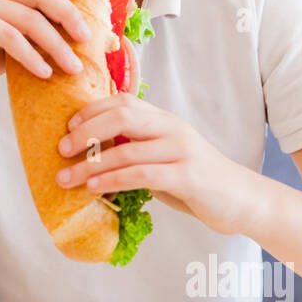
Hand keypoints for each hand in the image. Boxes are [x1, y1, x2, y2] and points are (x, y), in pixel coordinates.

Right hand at [0, 0, 96, 100]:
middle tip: (87, 37)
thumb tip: (67, 42)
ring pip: (27, 16)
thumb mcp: (0, 51)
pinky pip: (8, 37)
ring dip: (56, 43)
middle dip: (67, 12)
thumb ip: (25, 39)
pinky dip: (31, 56)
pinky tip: (44, 73)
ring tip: (72, 67)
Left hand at [53, 92, 254, 236]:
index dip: (91, 111)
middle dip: (85, 131)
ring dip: (90, 165)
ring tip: (67, 178)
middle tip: (61, 149)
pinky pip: (142, 174)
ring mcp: (181, 150)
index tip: (67, 126)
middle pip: (120, 116)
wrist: (240, 200)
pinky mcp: (187, 176)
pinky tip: (94, 188)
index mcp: (163, 120)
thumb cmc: (195, 181)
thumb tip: (90, 156)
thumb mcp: (162, 158)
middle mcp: (171, 128)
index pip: (122, 102)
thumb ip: (134, 150)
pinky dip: (113, 179)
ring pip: (126, 149)